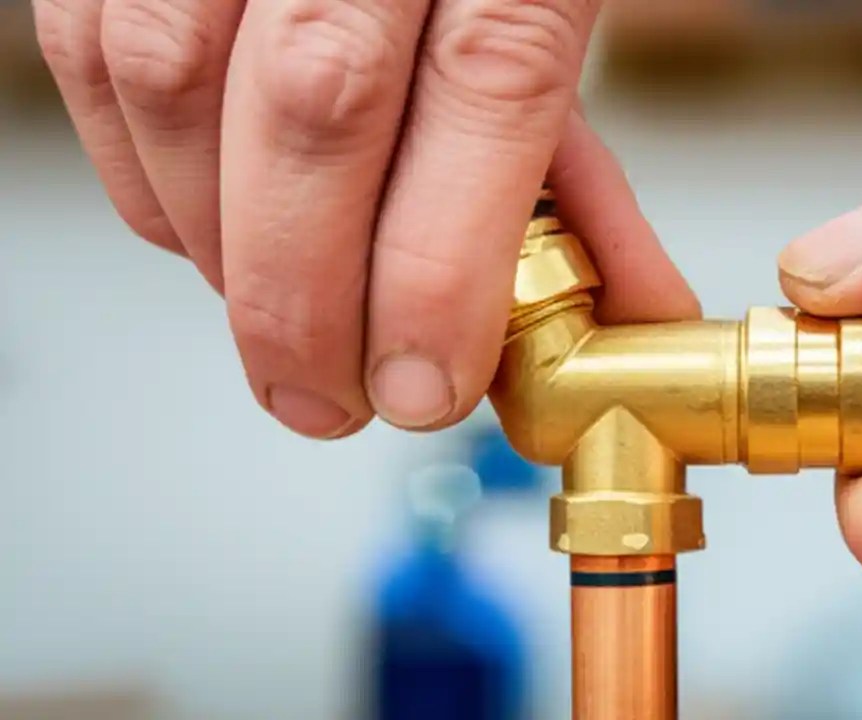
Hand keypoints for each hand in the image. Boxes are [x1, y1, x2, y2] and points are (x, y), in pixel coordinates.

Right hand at [33, 0, 697, 437]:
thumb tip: (617, 318)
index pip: (487, 88)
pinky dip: (144, 171)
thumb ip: (585, 171)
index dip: (439, 272)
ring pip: (179, 78)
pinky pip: (96, 49)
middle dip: (307, 297)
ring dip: (217, 245)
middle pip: (316, 102)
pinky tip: (205, 226)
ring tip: (275, 314)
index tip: (421, 387)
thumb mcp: (568, 27)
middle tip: (326, 397)